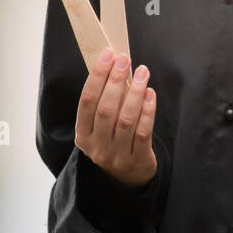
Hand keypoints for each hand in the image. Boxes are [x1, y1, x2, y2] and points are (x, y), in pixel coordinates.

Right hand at [74, 49, 157, 188]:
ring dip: (134, 93)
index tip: (107, 55)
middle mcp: (97, 146)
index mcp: (82, 134)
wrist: (126, 178)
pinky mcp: (137, 160)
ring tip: (142, 73)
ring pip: (126, 120)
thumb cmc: (112, 140)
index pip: (86, 101)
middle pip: (106, 109)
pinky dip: (148, 111)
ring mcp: (117, 156)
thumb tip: (114, 65)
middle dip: (115, 81)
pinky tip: (150, 94)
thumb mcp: (99, 126)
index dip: (97, 76)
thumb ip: (103, 101)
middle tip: (125, 60)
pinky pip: (143, 132)